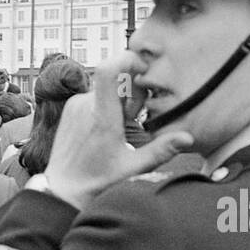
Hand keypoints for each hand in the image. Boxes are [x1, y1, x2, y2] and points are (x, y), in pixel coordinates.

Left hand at [44, 52, 194, 209]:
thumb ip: (161, 150)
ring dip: (118, 102)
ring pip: (106, 90)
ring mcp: (76, 105)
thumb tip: (186, 138)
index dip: (127, 60)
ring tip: (118, 129)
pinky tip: (105, 129)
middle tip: (134, 118)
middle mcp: (85, 106)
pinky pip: (95, 97)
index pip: (108, 70)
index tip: (143, 68)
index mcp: (102, 117)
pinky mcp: (71, 108)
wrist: (63, 189)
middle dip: (132, 94)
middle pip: (116, 82)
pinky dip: (106, 105)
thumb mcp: (133, 168)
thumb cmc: (96, 181)